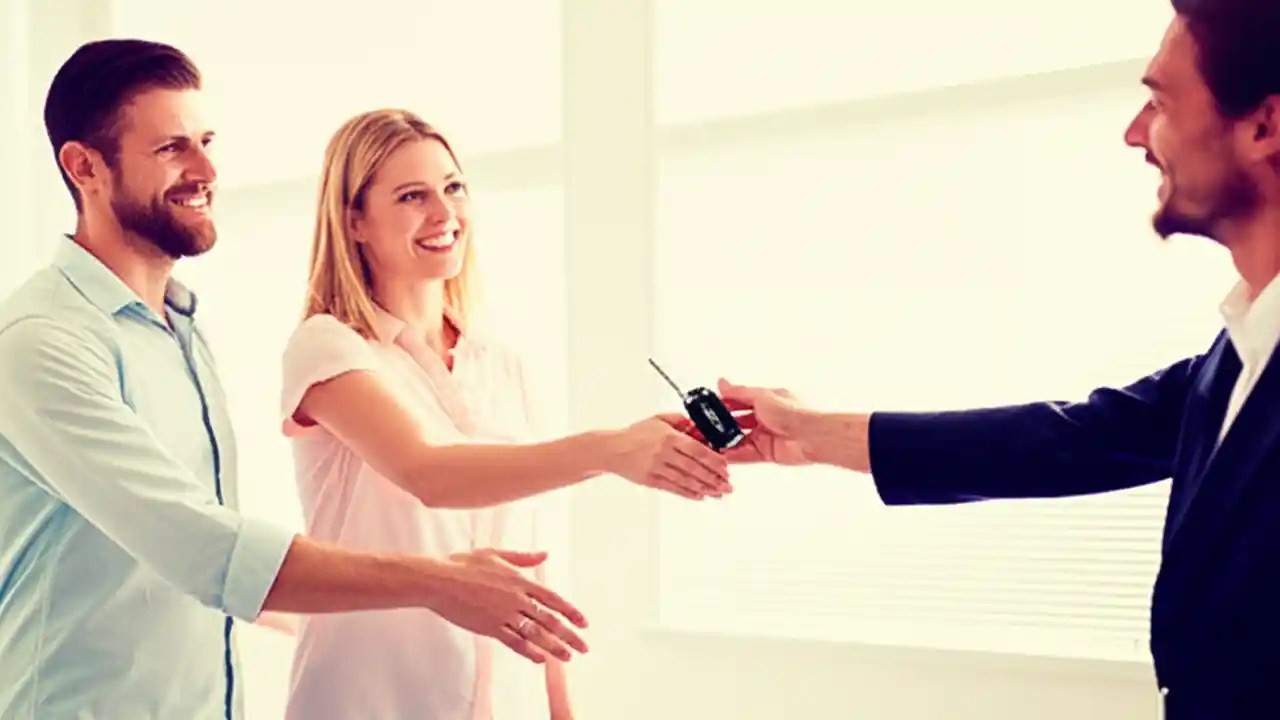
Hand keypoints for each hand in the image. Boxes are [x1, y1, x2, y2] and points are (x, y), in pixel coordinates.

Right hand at [424, 548, 588, 663]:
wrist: (439, 580)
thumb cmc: (464, 564)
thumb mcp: (496, 554)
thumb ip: (523, 557)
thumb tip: (545, 554)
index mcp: (520, 580)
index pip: (552, 599)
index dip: (570, 612)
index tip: (584, 623)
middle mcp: (516, 598)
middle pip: (549, 620)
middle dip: (569, 635)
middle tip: (584, 647)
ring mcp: (504, 614)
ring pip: (535, 633)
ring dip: (553, 646)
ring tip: (567, 657)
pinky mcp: (489, 627)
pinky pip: (513, 642)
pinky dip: (528, 650)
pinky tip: (539, 658)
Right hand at [605, 415, 732, 499]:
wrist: (612, 449)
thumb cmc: (636, 434)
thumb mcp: (658, 419)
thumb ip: (679, 421)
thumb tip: (697, 427)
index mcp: (669, 437)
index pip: (697, 449)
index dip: (713, 459)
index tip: (726, 467)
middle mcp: (664, 453)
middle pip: (694, 467)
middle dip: (714, 478)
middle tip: (728, 485)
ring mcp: (657, 468)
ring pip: (686, 480)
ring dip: (704, 488)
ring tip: (718, 493)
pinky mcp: (651, 480)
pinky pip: (673, 488)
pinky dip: (688, 493)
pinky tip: (700, 496)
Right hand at [714, 378, 810, 465]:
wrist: (811, 436)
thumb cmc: (793, 412)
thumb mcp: (761, 396)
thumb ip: (739, 392)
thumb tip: (722, 383)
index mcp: (765, 401)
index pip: (738, 401)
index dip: (722, 404)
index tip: (706, 408)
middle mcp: (764, 418)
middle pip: (737, 422)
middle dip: (721, 425)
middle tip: (704, 427)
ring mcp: (765, 436)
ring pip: (739, 439)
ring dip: (724, 441)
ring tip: (708, 442)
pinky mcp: (766, 452)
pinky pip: (745, 454)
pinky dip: (733, 454)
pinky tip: (720, 455)